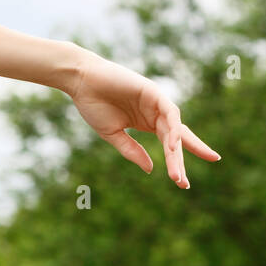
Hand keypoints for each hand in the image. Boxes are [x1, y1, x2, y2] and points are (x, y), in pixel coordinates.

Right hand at [68, 51, 220, 187]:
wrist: (81, 81)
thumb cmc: (93, 104)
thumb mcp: (112, 134)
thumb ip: (131, 150)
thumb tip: (151, 169)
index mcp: (147, 122)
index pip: (170, 143)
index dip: (177, 161)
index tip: (183, 183)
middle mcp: (156, 113)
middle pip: (176, 139)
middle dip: (180, 161)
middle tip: (183, 185)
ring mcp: (156, 102)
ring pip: (175, 129)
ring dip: (176, 152)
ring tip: (175, 173)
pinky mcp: (154, 92)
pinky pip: (170, 113)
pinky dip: (173, 129)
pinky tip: (172, 145)